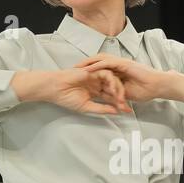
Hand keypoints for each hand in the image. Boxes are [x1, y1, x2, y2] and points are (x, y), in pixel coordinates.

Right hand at [15, 67, 129, 114]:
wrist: (56, 89)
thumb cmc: (67, 98)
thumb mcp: (87, 107)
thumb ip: (102, 109)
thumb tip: (116, 112)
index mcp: (96, 92)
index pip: (111, 98)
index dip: (120, 105)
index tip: (128, 112)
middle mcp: (98, 83)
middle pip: (114, 89)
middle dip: (122, 98)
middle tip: (126, 106)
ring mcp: (96, 76)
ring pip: (113, 80)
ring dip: (118, 89)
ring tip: (120, 99)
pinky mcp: (93, 70)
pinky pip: (107, 73)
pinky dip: (112, 80)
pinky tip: (113, 89)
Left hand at [74, 54, 173, 102]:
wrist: (158, 86)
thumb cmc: (147, 90)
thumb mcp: (127, 94)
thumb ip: (117, 94)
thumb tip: (109, 99)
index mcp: (119, 71)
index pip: (101, 69)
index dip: (89, 71)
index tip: (78, 76)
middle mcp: (119, 65)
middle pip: (98, 62)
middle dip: (85, 65)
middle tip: (73, 68)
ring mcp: (121, 63)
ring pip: (101, 60)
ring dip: (88, 63)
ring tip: (77, 66)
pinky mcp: (124, 64)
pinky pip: (108, 63)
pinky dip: (97, 65)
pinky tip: (89, 67)